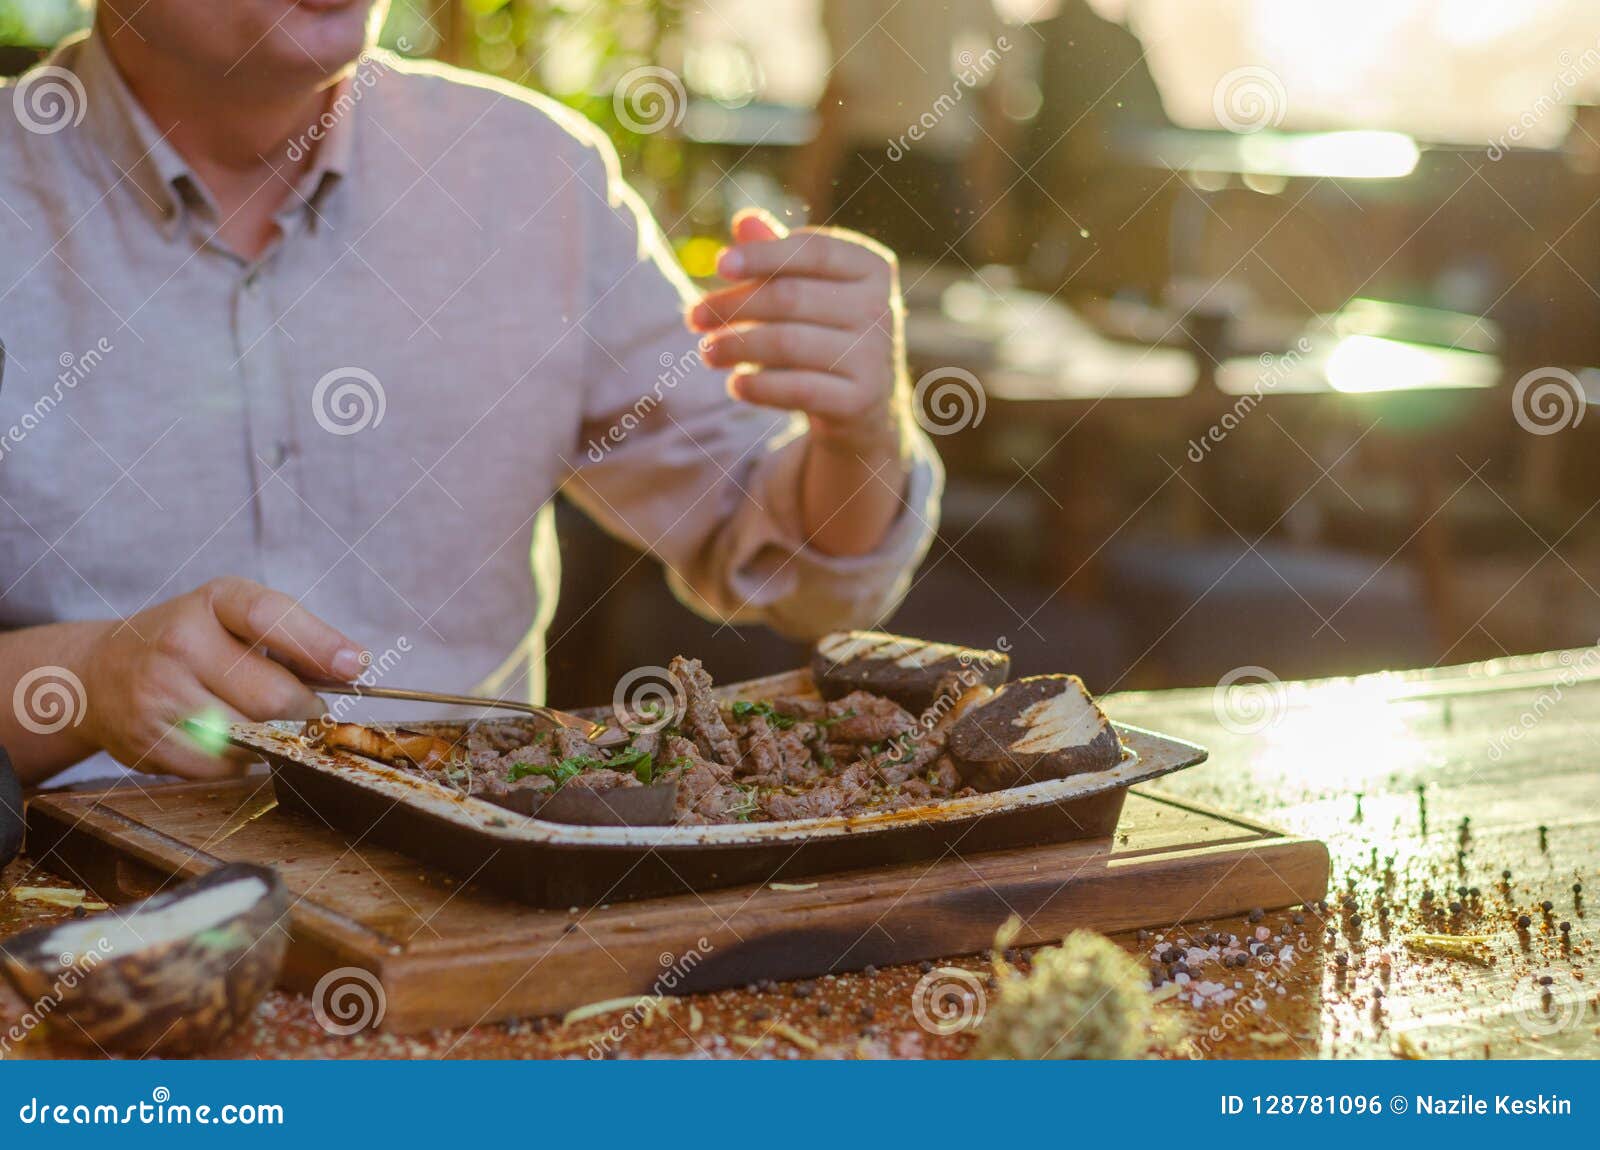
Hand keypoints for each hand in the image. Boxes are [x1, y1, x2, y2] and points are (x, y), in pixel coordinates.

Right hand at [78, 577, 366, 778]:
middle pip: (272, 695)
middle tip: (305, 705)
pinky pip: (223, 766)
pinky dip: (240, 760)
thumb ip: (292, 637)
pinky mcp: (148, 740)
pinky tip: (227, 738)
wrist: (98, 672)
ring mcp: (158, 694)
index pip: (269, 616)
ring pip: (251, 736)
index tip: (355, 666)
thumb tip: (353, 666)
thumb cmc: (190, 642)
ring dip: (271, 736)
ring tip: (257, 717)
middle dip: (302, 707)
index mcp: (211, 602)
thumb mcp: (233, 618)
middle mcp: (180, 642)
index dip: (318, 643)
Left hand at [689, 209, 908, 459]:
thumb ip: (779, 255)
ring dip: (736, 347)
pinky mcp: (860, 399)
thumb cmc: (827, 329)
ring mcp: (873, 356)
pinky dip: (758, 386)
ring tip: (706, 352)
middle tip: (693, 317)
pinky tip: (735, 384)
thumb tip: (744, 221)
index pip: (812, 251)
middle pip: (790, 297)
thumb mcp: (810, 287)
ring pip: (787, 344)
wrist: (865, 400)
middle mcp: (879, 308)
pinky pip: (797, 389)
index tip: (720, 265)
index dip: (763, 255)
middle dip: (733, 305)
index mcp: (871, 268)